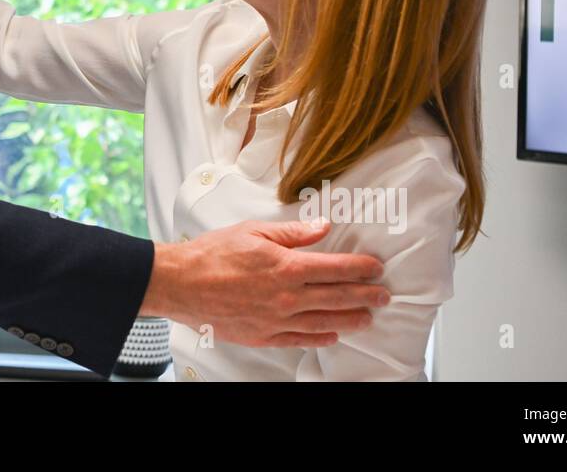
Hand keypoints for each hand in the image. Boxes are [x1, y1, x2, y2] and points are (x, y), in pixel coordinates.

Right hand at [140, 218, 388, 347]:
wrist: (182, 284)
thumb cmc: (213, 254)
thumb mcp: (254, 231)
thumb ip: (292, 233)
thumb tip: (322, 228)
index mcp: (286, 266)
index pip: (335, 267)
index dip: (360, 268)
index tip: (376, 267)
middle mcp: (287, 296)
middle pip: (337, 297)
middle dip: (365, 295)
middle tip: (384, 296)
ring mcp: (276, 319)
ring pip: (324, 321)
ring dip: (350, 319)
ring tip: (368, 318)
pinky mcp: (263, 336)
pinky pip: (299, 339)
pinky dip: (319, 337)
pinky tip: (332, 335)